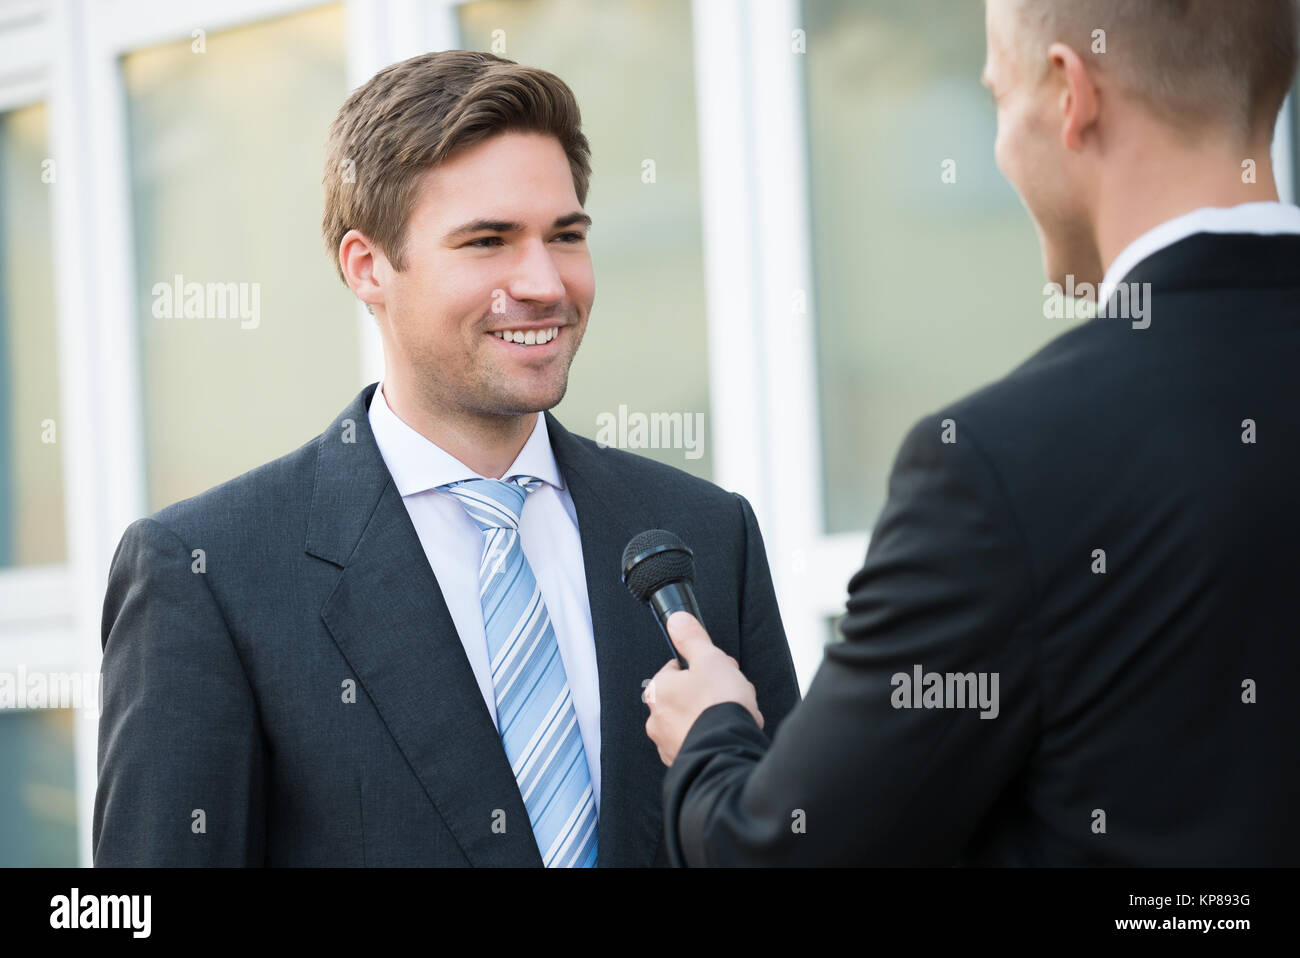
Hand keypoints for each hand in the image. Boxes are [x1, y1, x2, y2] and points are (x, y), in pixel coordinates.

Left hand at [643, 611, 763, 765]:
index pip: (678, 669)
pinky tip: (729, 733)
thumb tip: (677, 620)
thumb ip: (692, 638)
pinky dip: (713, 737)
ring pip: (694, 719)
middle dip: (711, 692)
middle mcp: (657, 718)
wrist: (727, 752)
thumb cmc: (718, 705)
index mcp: (658, 690)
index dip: (704, 666)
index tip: (720, 670)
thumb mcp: (709, 659)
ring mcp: (668, 743)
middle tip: (732, 693)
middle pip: (688, 695)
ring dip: (713, 715)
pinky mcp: (684, 761)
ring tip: (736, 715)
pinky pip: (700, 742)